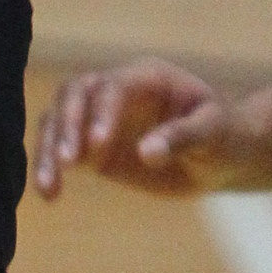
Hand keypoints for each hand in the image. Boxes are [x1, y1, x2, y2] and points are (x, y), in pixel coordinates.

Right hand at [33, 59, 271, 197]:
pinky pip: (57, 151)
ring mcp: (96, 119)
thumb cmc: (224, 137)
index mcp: (145, 79)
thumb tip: (147, 153)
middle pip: (72, 95)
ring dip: (47, 152)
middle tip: (68, 161)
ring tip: (49, 187)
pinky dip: (48, 169)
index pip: (110, 86)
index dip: (101, 111)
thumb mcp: (215, 132)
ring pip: (55, 121)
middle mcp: (113, 93)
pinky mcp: (89, 148)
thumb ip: (184, 137)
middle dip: (65, 126)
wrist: (218, 158)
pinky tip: (48, 193)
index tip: (98, 143)